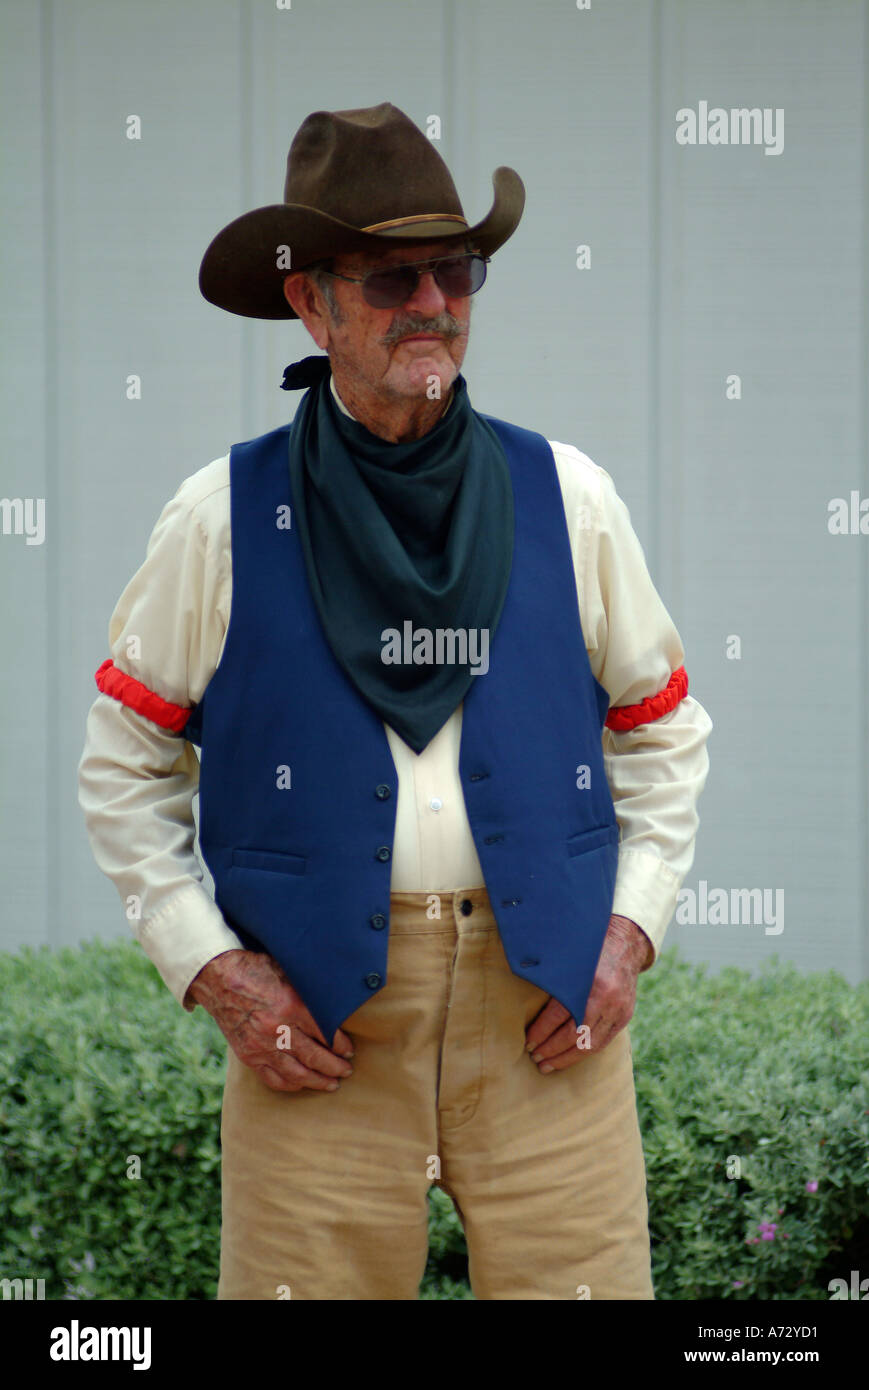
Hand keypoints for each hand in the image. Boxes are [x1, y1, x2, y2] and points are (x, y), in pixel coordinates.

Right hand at [185, 948, 354, 1092]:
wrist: (219, 979)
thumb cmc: (257, 970)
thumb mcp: (288, 972)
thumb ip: (309, 992)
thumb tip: (335, 1004)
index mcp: (291, 1006)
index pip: (326, 1033)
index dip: (341, 1046)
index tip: (349, 1051)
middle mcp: (278, 1029)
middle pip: (315, 1057)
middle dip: (335, 1067)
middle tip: (347, 1070)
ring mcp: (262, 1046)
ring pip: (296, 1074)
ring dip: (318, 1081)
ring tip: (332, 1084)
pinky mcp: (249, 1056)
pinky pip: (273, 1078)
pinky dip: (291, 1084)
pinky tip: (302, 1084)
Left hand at [524, 915, 652, 1073]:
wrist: (626, 943)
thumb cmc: (590, 948)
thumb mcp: (569, 957)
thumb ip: (553, 977)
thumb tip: (523, 993)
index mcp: (588, 981)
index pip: (559, 1015)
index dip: (541, 1031)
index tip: (528, 1041)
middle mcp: (605, 999)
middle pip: (573, 1035)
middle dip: (551, 1049)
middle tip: (534, 1056)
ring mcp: (618, 1010)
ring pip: (590, 1045)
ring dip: (566, 1058)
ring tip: (548, 1065)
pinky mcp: (624, 1016)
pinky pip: (603, 1042)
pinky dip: (584, 1052)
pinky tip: (569, 1057)